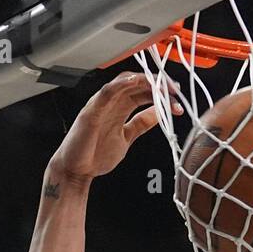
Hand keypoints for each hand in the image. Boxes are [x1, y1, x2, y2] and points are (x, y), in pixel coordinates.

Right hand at [48, 72, 180, 181]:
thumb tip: (159, 114)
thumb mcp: (127, 137)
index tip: (176, 96)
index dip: (160, 91)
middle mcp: (110, 103)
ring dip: (145, 81)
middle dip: (157, 85)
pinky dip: (121, 85)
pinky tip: (135, 80)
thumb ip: (141, 124)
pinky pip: (106, 93)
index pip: (142, 92)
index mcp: (118, 108)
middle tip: (175, 90)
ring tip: (162, 86)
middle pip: (136, 84)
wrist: (76, 171)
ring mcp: (100, 106)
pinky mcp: (91, 112)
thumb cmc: (95, 155)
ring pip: (124, 83)